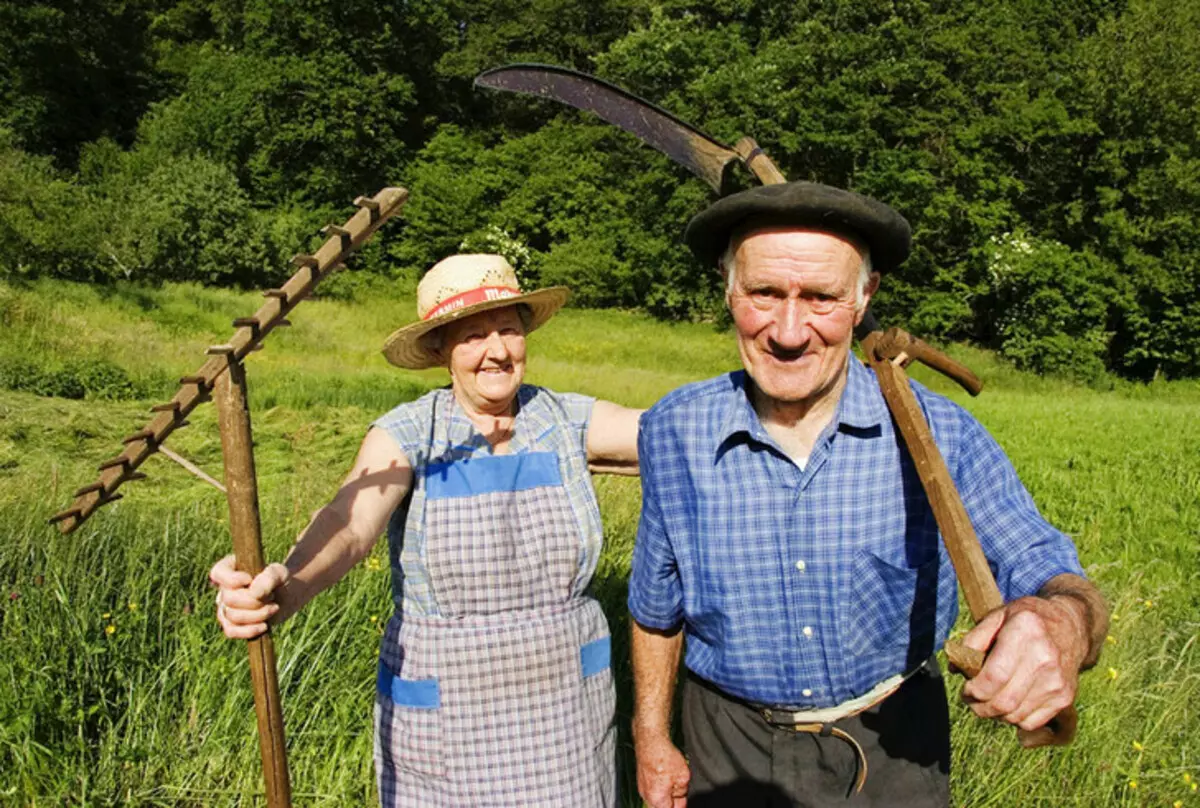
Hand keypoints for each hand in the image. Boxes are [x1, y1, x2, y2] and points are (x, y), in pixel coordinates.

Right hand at [209, 554, 288, 639]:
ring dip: (259, 615)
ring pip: (233, 616)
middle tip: (272, 596)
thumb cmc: (280, 581)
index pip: (218, 573)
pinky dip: (250, 630)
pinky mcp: (231, 624)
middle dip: (255, 601)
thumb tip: (254, 593)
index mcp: (230, 569)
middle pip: (229, 599)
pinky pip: (231, 631)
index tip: (251, 579)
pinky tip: (265, 626)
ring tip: (273, 608)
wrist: (288, 597)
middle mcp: (223, 589)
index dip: (233, 579)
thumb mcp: (280, 572)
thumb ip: (269, 577)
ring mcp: (225, 607)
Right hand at [635, 731, 689, 807]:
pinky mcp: (641, 779)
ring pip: (657, 797)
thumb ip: (682, 792)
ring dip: (666, 793)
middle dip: (672, 801)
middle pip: (662, 806)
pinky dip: (660, 785)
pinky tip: (666, 775)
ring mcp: (642, 787)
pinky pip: (652, 788)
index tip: (682, 801)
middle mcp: (646, 796)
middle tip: (679, 792)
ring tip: (673, 780)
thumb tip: (680, 797)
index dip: (679, 805)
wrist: (650, 740)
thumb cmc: (663, 756)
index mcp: (657, 799)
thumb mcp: (683, 776)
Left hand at [959, 595, 1086, 730]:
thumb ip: (973, 640)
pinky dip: (1014, 718)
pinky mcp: (1065, 697)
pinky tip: (1010, 701)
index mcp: (1026, 631)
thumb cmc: (1025, 621)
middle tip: (971, 699)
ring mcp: (1057, 681)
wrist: (1070, 626)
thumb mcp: (997, 617)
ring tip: (989, 699)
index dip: (973, 690)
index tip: (966, 689)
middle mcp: (1045, 658)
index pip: (994, 676)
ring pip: (1015, 716)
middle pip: (1004, 702)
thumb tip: (955, 667)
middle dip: (979, 707)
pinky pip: (1030, 722)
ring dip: (995, 714)